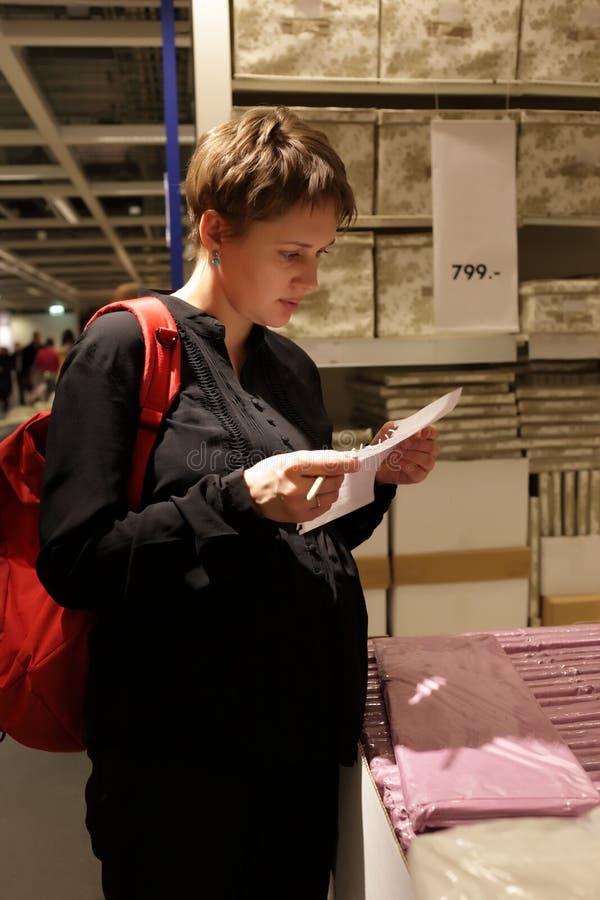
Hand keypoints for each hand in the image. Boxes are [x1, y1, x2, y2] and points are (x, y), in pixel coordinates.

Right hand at [243, 449, 359, 522]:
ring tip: (320, 484)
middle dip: (338, 475)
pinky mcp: (300, 517)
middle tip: (332, 472)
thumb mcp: (290, 458)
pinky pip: (325, 507)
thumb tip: (342, 458)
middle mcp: (296, 487)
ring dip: (332, 488)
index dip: (345, 463)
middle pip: (333, 481)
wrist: (251, 495)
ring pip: (331, 495)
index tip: (356, 462)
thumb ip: (316, 459)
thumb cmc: (271, 472)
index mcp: (293, 467)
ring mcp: (299, 504)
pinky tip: (316, 495)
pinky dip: (326, 500)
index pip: (327, 464)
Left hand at [372, 423, 439, 485]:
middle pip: (431, 447)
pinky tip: (399, 463)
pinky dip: (408, 467)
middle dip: (417, 444)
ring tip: (399, 454)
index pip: (433, 433)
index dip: (430, 432)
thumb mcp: (385, 434)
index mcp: (423, 437)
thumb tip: (394, 427)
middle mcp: (427, 451)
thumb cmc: (387, 448)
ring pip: (427, 460)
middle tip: (403, 444)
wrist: (378, 466)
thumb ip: (390, 428)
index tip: (422, 432)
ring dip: (413, 456)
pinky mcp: (419, 476)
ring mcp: (425, 464)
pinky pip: (418, 472)